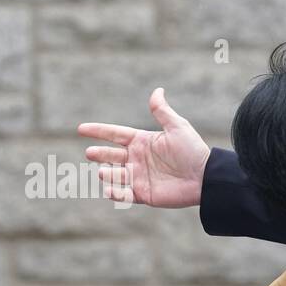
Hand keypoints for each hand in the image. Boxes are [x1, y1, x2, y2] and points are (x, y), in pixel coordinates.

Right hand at [77, 87, 210, 207]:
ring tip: (103, 171)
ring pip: (115, 174)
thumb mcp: (177, 127)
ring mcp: (139, 177)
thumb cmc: (193, 151)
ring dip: (107, 173)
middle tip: (90, 153)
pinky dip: (115, 193)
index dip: (99, 131)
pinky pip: (125, 194)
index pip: (115, 134)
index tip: (80, 128)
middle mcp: (138, 159)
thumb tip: (157, 90)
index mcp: (143, 141)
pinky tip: (109, 190)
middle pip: (111, 155)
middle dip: (99, 154)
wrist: (205, 177)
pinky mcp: (144, 194)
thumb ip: (162, 111)